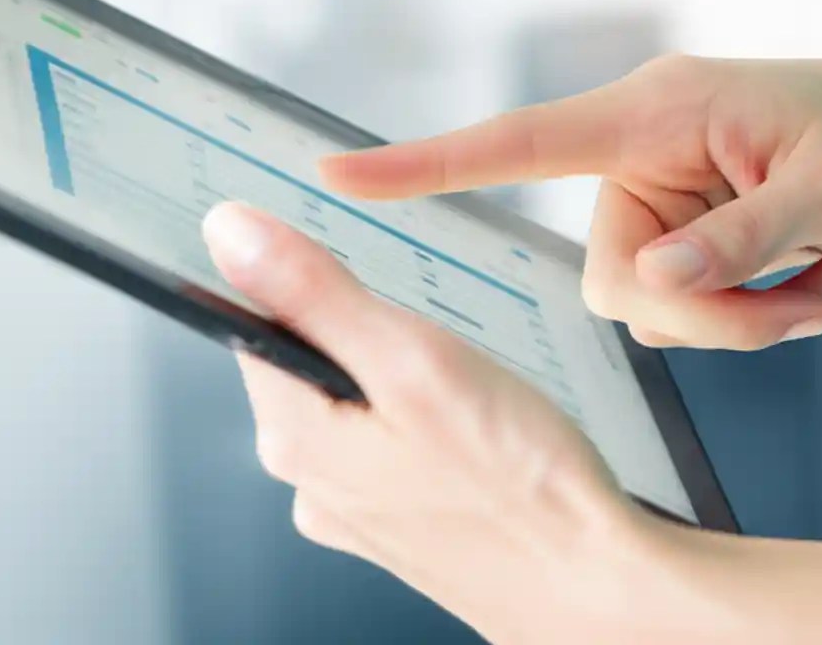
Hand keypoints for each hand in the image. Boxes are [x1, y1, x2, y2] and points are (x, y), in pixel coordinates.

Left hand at [201, 202, 731, 642]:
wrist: (591, 587)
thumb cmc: (518, 488)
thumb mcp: (413, 361)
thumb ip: (315, 293)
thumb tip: (230, 233)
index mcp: (293, 433)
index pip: (252, 319)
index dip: (311, 282)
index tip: (369, 282)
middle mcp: (309, 477)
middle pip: (308, 356)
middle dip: (370, 331)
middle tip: (441, 346)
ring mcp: (352, 505)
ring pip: (356, 397)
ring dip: (402, 377)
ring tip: (469, 395)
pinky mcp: (395, 520)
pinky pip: (390, 440)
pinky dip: (425, 421)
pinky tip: (475, 433)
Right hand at [319, 56, 821, 349]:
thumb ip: (734, 246)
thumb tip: (652, 285)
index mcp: (650, 114)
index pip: (517, 140)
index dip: (424, 164)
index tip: (339, 173)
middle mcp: (639, 158)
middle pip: (609, 278)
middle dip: (703, 317)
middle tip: (799, 308)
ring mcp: (659, 203)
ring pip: (646, 310)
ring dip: (735, 321)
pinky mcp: (683, 238)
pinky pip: (680, 312)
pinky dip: (747, 318)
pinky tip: (814, 282)